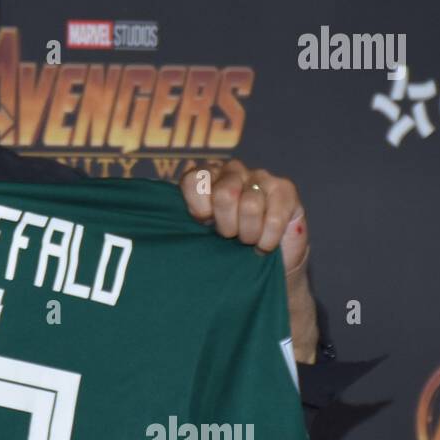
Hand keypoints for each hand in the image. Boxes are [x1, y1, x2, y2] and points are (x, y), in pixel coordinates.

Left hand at [179, 160, 318, 362]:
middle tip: (229, 237)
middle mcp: (231, 170)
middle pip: (224, 193)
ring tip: (248, 241)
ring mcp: (259, 176)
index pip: (193, 180)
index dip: (199, 210)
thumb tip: (154, 230)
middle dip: (226, 225)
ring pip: (249, 204)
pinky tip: (265, 243)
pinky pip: (273, 216)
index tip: (203, 226)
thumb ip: (181, 226)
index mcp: (203, 177)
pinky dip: (267, 238)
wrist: (263, 269)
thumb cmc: (225, 253)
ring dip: (248, 234)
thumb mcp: (197, 240)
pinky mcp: (285, 189)